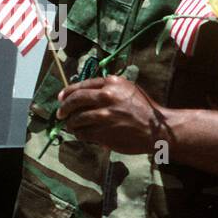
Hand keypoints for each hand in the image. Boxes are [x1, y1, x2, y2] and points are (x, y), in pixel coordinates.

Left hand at [55, 75, 172, 155]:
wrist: (156, 129)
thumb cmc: (144, 109)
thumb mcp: (128, 89)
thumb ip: (109, 88)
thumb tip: (85, 93)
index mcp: (112, 83)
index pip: (83, 85)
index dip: (68, 92)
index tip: (61, 97)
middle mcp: (107, 96)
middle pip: (75, 100)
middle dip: (64, 107)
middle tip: (60, 113)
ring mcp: (104, 115)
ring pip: (77, 118)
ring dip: (70, 123)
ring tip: (70, 125)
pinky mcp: (103, 131)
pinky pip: (83, 132)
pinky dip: (79, 133)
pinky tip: (80, 133)